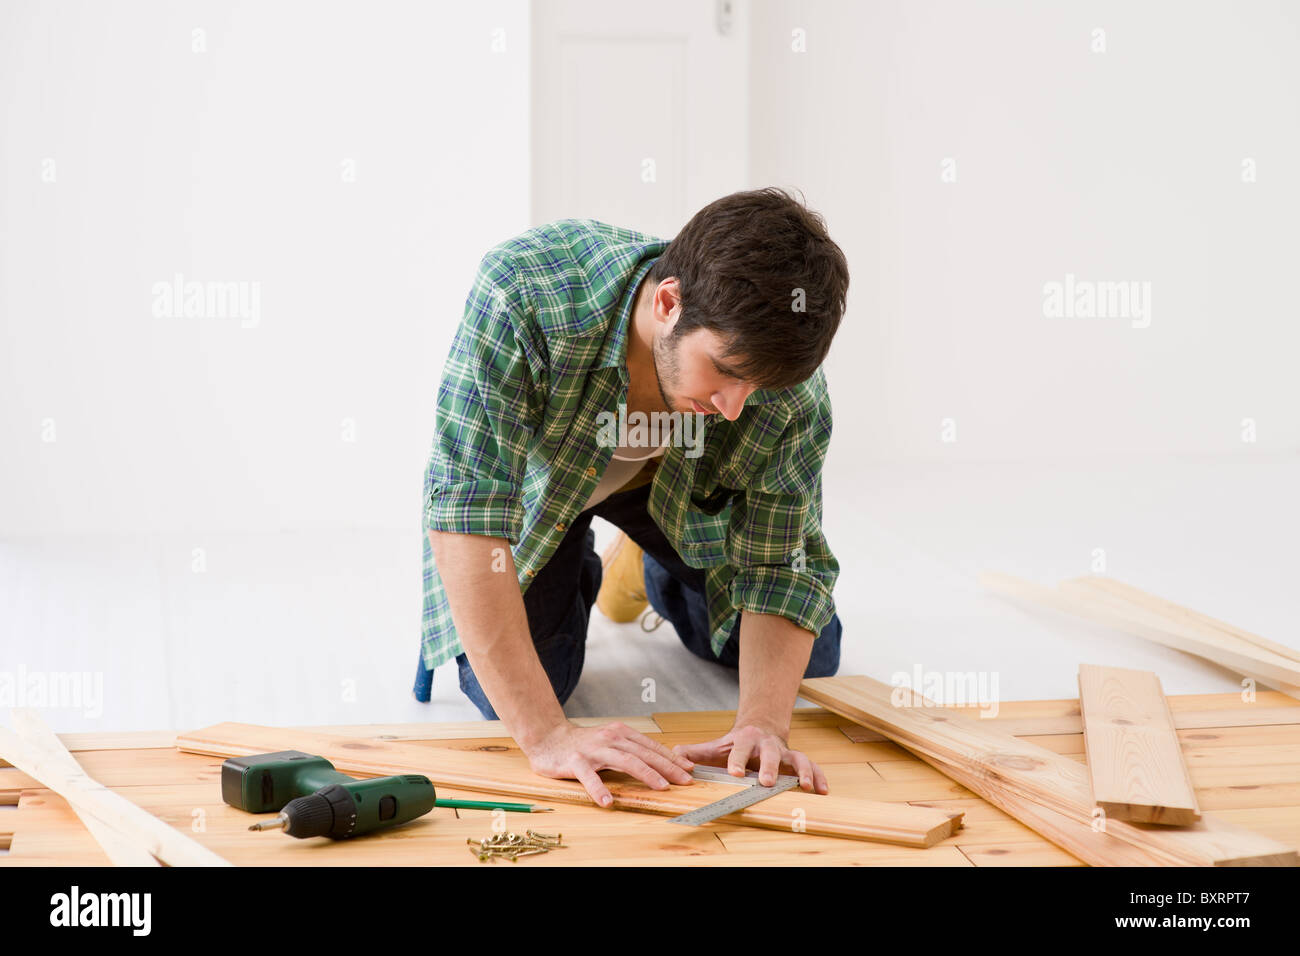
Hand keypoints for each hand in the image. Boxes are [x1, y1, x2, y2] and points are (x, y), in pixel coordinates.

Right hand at [525, 721, 694, 806]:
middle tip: (685, 781)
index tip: (689, 770)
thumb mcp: (611, 742)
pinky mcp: (575, 761)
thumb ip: (631, 750)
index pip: (651, 747)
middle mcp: (610, 738)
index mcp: (621, 733)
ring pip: (625, 761)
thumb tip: (660, 763)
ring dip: (646, 774)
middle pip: (644, 753)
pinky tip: (608, 802)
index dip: (672, 758)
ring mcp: (593, 749)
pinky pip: (589, 776)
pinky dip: (599, 789)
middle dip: (668, 767)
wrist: (549, 737)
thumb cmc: (583, 743)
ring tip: (661, 787)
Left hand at [670, 723, 828, 793]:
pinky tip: (823, 790)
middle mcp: (766, 744)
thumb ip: (696, 752)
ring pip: (796, 758)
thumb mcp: (716, 746)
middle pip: (769, 753)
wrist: (760, 727)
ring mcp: (784, 751)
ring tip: (807, 786)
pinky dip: (819, 776)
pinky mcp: (796, 760)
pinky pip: (811, 766)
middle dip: (769, 766)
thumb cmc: (735, 743)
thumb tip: (674, 754)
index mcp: (745, 739)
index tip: (734, 772)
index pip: (739, 748)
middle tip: (766, 781)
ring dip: (802, 771)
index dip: (736, 759)